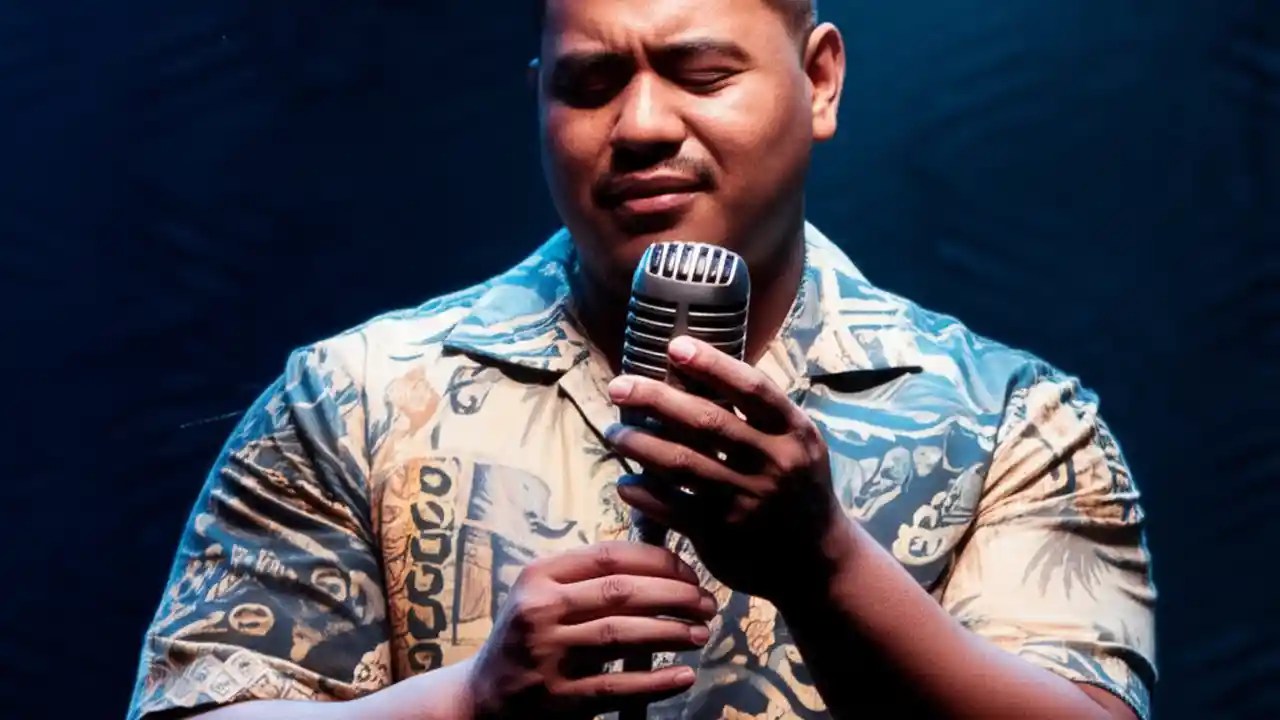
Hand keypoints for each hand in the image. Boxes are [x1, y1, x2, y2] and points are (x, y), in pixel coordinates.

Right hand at [464, 542, 716, 719]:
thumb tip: (660, 561)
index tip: (690, 573)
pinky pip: (617, 687)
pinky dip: (655, 682)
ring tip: (701, 633)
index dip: (658, 562)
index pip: (609, 556)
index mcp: (538, 576)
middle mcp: (540, 611)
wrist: (481, 696)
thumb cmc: (526, 636)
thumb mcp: (541, 594)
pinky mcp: (558, 699)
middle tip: (707, 603)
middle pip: (621, 593)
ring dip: (671, 633)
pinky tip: (683, 676)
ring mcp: (547, 656)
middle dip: (675, 596)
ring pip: (622, 636)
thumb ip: (586, 576)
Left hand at [606, 336, 853, 604]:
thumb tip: (696, 371)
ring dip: (639, 443)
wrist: (818, 561)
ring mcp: (747, 501)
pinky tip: (625, 482)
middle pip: (706, 422)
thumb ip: (758, 413)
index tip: (675, 346)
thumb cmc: (797, 487)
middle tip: (618, 387)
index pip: (751, 388)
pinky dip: (643, 492)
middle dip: (656, 399)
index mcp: (794, 432)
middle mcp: (773, 463)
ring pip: (681, 463)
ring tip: (613, 432)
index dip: (712, 364)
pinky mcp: (723, 535)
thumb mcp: (796, 444)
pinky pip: (671, 506)